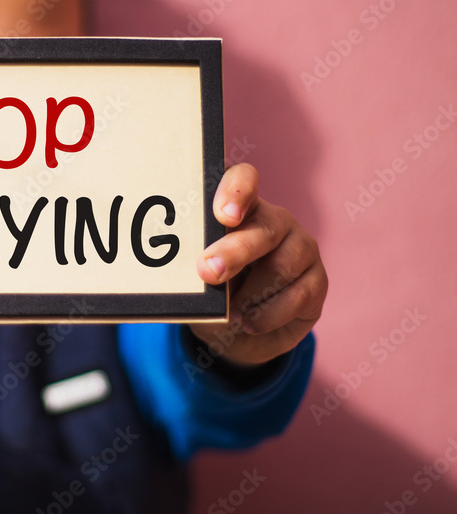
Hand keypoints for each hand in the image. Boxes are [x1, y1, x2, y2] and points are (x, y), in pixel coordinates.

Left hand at [190, 163, 327, 365]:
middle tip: (208, 272)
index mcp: (241, 209)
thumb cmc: (213, 292)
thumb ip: (196, 264)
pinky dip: (266, 315)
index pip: (244, 180)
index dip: (236, 191)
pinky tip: (248, 321)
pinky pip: (296, 297)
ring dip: (248, 295)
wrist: (238, 332)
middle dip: (234, 252)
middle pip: (263, 229)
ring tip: (229, 311)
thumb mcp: (196, 278)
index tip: (223, 215)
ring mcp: (302, 248)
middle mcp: (275, 222)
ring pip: (281, 267)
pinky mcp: (318, 281)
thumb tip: (195, 270)